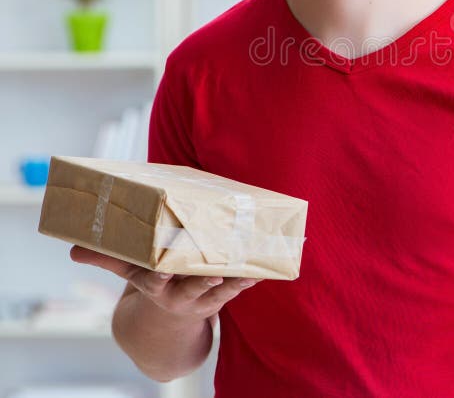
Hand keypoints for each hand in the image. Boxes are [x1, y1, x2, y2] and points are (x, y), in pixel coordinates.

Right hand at [70, 245, 260, 320]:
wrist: (168, 322)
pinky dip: (249, 280)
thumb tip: (73, 249)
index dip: (159, 277)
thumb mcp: (128, 272)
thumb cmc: (151, 282)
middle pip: (191, 289)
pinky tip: (262, 271)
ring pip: (219, 293)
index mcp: (156, 286)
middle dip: (201, 283)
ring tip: (246, 273)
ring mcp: (202, 297)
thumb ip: (106, 259)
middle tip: (213, 275)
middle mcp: (180, 294)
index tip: (163, 271)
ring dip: (233, 283)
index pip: (155, 282)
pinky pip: (236, 288)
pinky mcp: (221, 295)